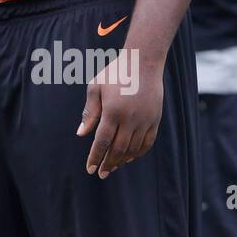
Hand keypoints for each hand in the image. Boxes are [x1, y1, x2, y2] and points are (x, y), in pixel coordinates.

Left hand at [77, 51, 163, 177]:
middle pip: (118, 149)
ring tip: (113, 167)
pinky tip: (130, 157)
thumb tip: (81, 134)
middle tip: (101, 174)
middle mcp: (130, 118)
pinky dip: (138, 152)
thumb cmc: (115, 73)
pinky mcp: (155, 119)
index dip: (95, 157)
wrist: (143, 62)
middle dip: (108, 164)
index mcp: (112, 111)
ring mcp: (145, 120)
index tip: (90, 169)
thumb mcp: (96, 87)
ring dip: (122, 160)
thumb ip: (89, 112)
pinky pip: (147, 142)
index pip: (102, 141)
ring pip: (133, 148)